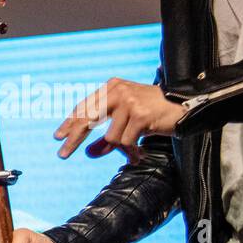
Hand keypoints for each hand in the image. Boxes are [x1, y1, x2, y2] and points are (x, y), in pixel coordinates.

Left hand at [53, 78, 184, 161]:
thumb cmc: (153, 112)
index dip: (70, 122)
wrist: (184, 106)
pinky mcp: (140, 115)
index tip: (58, 136)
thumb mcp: (127, 120)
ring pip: (110, 136)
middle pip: (87, 118)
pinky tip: (138, 154)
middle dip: (74, 139)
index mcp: (111, 87)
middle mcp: (117, 91)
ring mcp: (129, 102)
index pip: (84, 106)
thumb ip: (107, 134)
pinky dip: (131, 151)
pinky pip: (125, 141)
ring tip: (132, 150)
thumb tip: (88, 153)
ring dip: (120, 148)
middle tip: (62, 154)